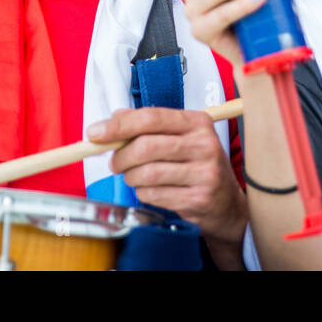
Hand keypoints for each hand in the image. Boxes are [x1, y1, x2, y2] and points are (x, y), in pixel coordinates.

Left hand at [88, 106, 245, 252]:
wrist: (226, 204)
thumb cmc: (196, 165)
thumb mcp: (179, 137)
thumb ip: (147, 125)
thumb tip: (113, 119)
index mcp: (197, 122)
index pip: (151, 117)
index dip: (119, 125)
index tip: (95, 133)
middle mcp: (205, 145)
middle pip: (146, 147)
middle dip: (121, 157)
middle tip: (114, 163)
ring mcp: (205, 173)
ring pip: (147, 173)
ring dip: (131, 177)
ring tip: (133, 177)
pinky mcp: (199, 198)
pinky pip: (155, 195)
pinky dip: (143, 193)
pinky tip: (149, 190)